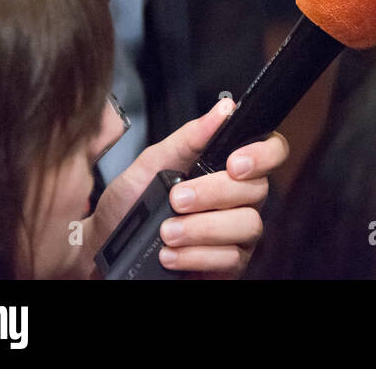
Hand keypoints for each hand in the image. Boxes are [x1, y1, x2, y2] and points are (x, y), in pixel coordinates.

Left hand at [77, 98, 288, 277]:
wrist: (103, 246)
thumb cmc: (130, 203)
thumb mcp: (153, 162)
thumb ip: (191, 136)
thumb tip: (224, 108)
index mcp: (229, 168)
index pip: (272, 151)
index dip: (262, 154)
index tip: (234, 163)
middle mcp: (242, 199)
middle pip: (257, 190)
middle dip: (214, 194)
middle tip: (177, 199)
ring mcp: (239, 234)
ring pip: (247, 225)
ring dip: (202, 228)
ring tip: (167, 231)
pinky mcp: (230, 266)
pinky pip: (231, 259)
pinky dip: (196, 256)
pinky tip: (171, 254)